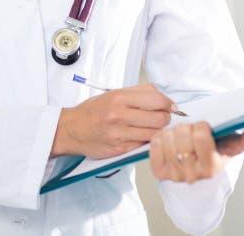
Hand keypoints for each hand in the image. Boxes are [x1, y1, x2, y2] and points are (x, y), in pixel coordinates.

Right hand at [51, 83, 174, 158]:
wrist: (71, 129)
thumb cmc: (94, 110)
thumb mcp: (114, 93)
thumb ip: (139, 93)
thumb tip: (164, 98)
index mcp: (119, 97)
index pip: (156, 99)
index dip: (169, 104)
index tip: (171, 107)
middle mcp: (119, 115)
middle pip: (160, 118)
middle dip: (165, 118)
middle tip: (161, 118)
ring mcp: (119, 134)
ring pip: (154, 134)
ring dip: (157, 131)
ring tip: (151, 127)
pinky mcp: (119, 149)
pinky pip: (143, 146)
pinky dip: (146, 141)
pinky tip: (140, 136)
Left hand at [149, 123, 243, 183]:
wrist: (197, 168)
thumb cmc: (214, 151)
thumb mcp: (230, 146)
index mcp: (212, 167)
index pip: (200, 135)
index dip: (200, 125)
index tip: (202, 125)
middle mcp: (192, 175)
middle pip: (182, 135)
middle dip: (186, 126)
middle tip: (190, 129)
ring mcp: (174, 175)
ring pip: (167, 138)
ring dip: (172, 130)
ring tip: (179, 134)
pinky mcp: (159, 172)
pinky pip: (154, 144)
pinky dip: (159, 137)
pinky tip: (168, 140)